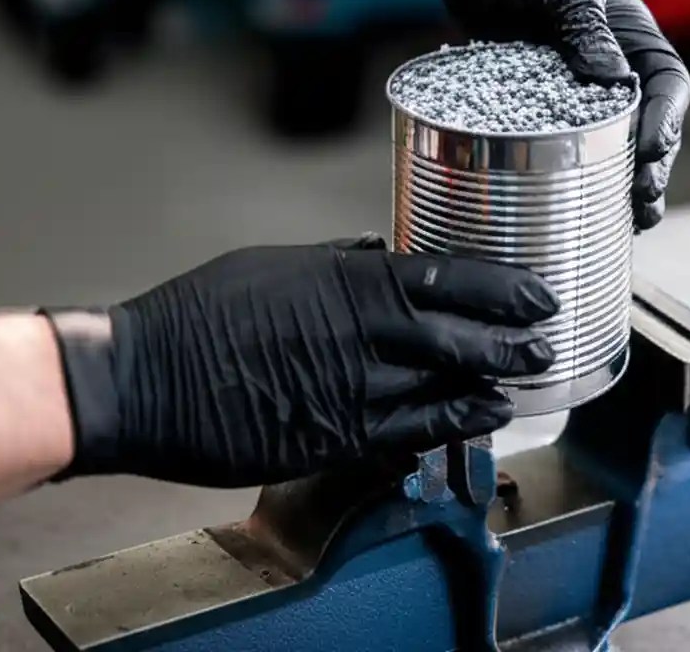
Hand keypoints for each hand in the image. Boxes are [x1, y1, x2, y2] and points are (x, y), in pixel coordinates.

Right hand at [45, 235, 557, 486]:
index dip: (504, 288)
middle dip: (513, 339)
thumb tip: (384, 251)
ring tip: (521, 378)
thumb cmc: (202, 314)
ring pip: (447, 387)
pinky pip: (414, 431)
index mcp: (350, 282)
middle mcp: (364, 335)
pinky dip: (455, 421)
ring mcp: (355, 391)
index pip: (451, 278)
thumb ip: (340, 261)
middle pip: (464, 336)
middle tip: (544, 340)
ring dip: (492, 382)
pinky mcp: (338, 439)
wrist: (145, 380)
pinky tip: (482, 416)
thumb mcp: (276, 265)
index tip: (537, 292)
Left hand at [415, 0, 689, 229]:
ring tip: (630, 222)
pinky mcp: (541, 110)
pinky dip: (576, 182)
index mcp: (632, 37)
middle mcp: (613, 70)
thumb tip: (612, 79)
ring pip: (614, 149)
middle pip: (649, 128)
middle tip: (642, 199)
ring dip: (624, 187)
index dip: (667, 121)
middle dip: (652, 168)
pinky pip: (566, 151)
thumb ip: (586, 24)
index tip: (650, 150)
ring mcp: (577, 94)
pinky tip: (578, 211)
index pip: (668, 84)